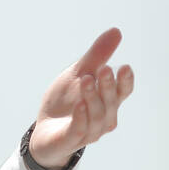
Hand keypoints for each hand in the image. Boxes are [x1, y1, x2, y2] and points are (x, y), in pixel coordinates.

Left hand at [30, 27, 134, 169]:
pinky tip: (79, 104)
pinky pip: (80, 130)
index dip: (125, 81)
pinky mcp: (71, 139)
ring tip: (86, 80)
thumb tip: (116, 31)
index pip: (122, 92)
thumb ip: (96, 55)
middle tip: (105, 68)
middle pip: (111, 102)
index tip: (125, 66)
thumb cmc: (66, 101)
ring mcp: (90, 131)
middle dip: (108, 85)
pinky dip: (81, 117)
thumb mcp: (78, 73)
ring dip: (93, 98)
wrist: (44, 130)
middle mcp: (104, 117)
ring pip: (97, 115)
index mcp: (108, 102)